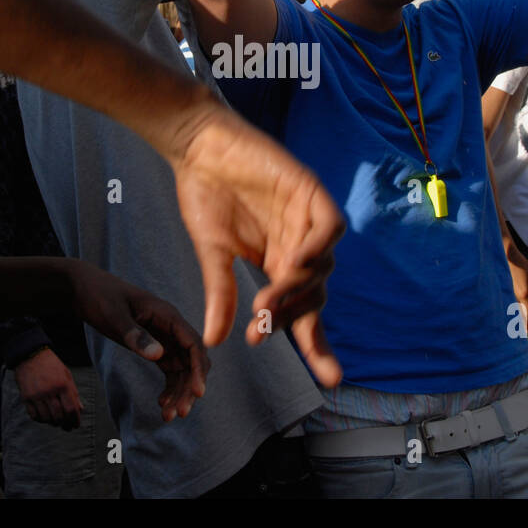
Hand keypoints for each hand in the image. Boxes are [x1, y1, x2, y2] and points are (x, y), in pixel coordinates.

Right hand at [14, 348, 81, 427]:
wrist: (30, 356)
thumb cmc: (51, 365)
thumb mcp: (67, 375)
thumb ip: (73, 393)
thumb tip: (80, 410)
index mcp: (62, 384)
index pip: (71, 409)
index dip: (75, 420)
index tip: (76, 425)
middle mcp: (49, 391)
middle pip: (59, 416)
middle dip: (64, 424)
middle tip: (67, 427)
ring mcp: (36, 395)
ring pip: (46, 418)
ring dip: (53, 423)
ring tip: (56, 422)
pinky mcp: (26, 398)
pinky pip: (34, 415)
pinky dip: (41, 420)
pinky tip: (45, 418)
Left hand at [67, 264, 210, 421]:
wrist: (84, 289)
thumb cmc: (100, 296)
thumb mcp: (114, 316)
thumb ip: (135, 336)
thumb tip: (159, 356)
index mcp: (167, 315)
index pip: (194, 344)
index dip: (199, 369)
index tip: (198, 393)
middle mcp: (171, 327)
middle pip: (192, 361)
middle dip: (189, 387)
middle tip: (180, 414)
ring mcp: (165, 337)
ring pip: (183, 369)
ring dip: (180, 392)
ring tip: (168, 416)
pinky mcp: (155, 346)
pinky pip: (170, 370)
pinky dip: (169, 388)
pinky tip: (161, 404)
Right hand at [169, 104, 343, 386]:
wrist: (198, 148)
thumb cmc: (204, 194)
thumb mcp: (212, 253)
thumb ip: (221, 294)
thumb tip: (212, 341)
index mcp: (279, 263)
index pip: (305, 312)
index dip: (318, 345)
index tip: (328, 379)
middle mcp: (299, 245)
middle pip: (315, 294)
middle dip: (295, 318)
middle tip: (262, 327)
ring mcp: (307, 218)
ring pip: (322, 266)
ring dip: (297, 287)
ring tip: (267, 298)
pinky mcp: (309, 191)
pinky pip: (329, 227)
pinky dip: (318, 247)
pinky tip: (295, 262)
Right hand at [507, 243, 527, 334]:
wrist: (506, 257)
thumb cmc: (521, 265)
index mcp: (525, 294)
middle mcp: (517, 296)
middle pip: (522, 313)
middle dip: (525, 323)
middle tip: (527, 332)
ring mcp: (511, 294)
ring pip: (517, 309)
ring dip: (521, 317)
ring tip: (522, 326)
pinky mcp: (508, 290)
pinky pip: (513, 302)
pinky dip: (516, 309)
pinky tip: (517, 312)